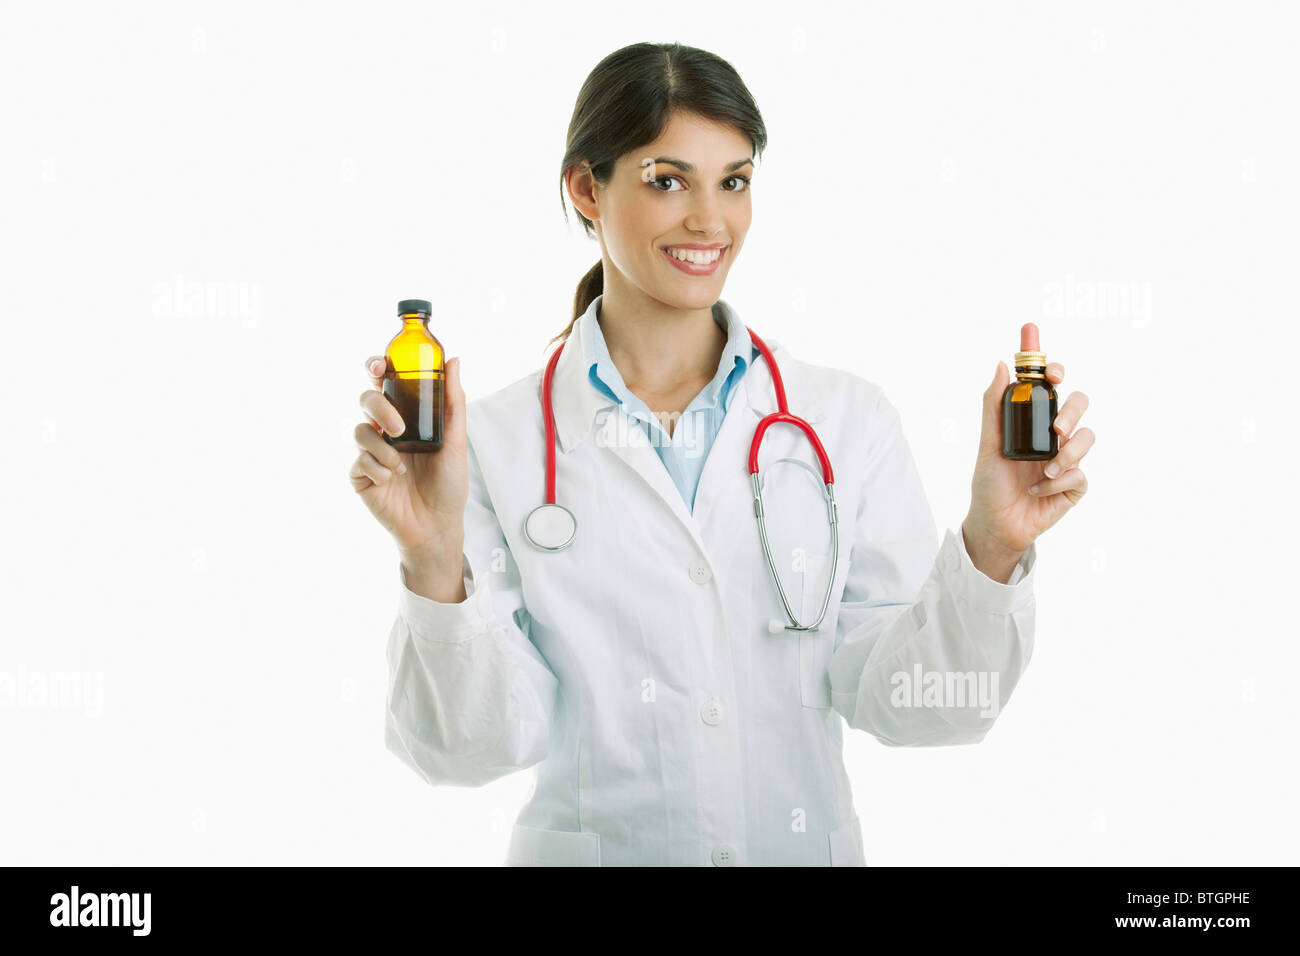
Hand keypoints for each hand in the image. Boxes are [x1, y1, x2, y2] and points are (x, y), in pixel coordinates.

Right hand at [349, 355, 468, 563]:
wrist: (438, 525)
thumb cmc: (449, 484)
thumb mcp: (456, 441)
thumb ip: (452, 401)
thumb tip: (453, 360)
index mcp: (407, 417)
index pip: (385, 383)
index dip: (375, 368)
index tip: (380, 367)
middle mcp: (386, 430)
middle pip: (366, 400)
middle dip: (378, 407)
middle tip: (398, 428)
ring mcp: (371, 452)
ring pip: (359, 430)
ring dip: (381, 447)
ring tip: (401, 465)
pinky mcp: (361, 475)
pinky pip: (359, 461)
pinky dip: (377, 468)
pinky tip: (393, 481)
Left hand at [963, 361, 1093, 562]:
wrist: (996, 524)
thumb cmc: (990, 484)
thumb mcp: (988, 444)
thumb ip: (994, 405)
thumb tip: (1001, 366)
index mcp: (1033, 423)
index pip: (1052, 389)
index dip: (1056, 374)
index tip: (1053, 376)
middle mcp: (1053, 437)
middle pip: (1079, 405)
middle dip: (1072, 412)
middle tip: (1057, 429)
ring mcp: (1067, 460)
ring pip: (1086, 439)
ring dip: (1068, 454)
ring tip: (1045, 470)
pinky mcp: (1074, 486)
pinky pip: (1079, 475)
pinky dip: (1057, 483)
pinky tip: (1037, 491)